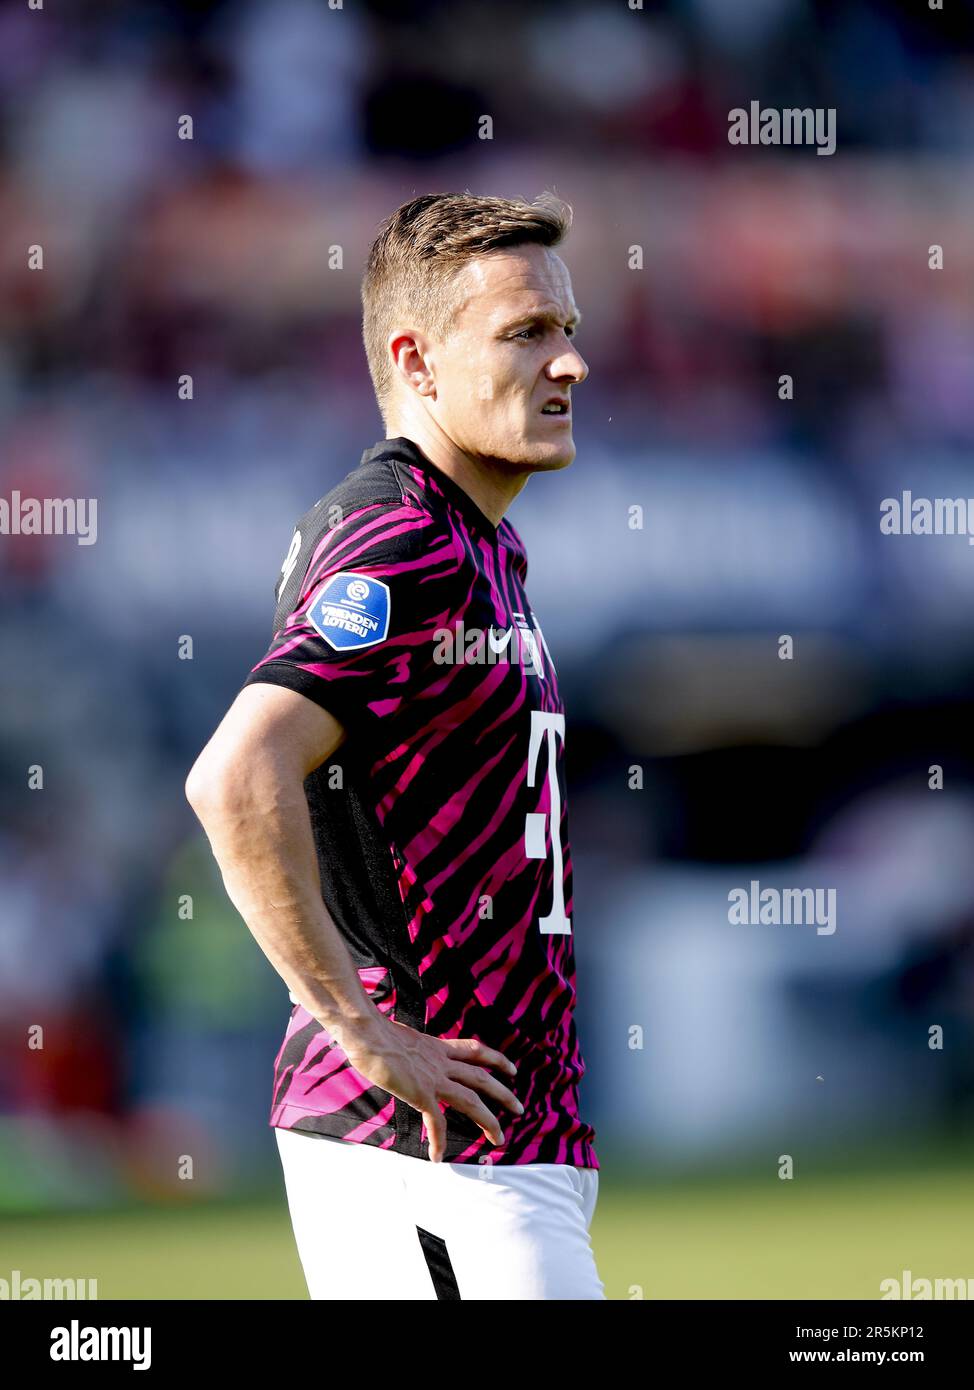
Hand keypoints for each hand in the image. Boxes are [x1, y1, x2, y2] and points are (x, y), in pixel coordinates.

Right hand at [339, 1015, 521, 1161]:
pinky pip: (436, 1123)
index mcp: (436, 1047)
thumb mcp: (398, 1038)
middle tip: (519, 1109)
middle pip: (481, 1078)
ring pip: (471, 1100)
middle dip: (503, 1094)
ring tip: (499, 1139)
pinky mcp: (420, 1093)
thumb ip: (406, 1049)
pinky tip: (437, 1156)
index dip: (495, 1059)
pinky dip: (438, 1141)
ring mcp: (433, 1078)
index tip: (511, 1069)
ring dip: (489, 1120)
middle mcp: (440, 1062)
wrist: (366, 1033)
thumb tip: (396, 1052)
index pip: (474, 1050)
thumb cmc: (372, 1032)